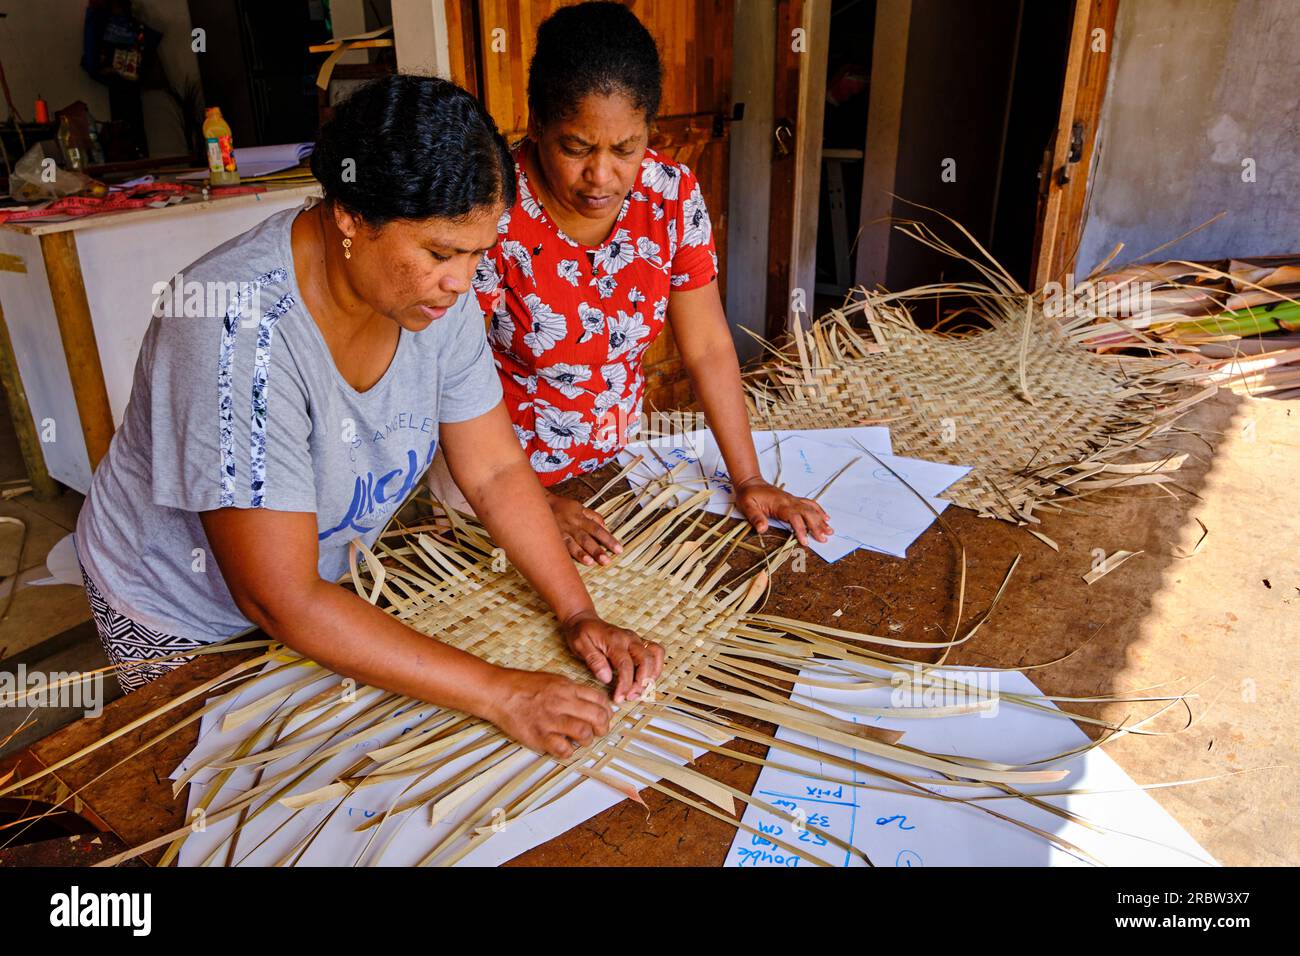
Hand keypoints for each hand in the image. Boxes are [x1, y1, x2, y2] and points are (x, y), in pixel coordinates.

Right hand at [483, 667, 613, 758]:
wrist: (499, 693)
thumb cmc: (524, 686)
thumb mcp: (554, 680)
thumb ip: (572, 690)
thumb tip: (590, 702)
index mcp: (567, 688)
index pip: (599, 700)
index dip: (607, 711)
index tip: (605, 717)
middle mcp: (562, 702)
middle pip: (597, 717)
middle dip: (603, 727)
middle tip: (599, 732)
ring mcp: (551, 720)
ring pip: (584, 733)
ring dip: (587, 740)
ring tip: (581, 740)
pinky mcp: (540, 736)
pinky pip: (563, 749)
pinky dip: (568, 751)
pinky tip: (564, 747)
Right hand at [546, 491, 622, 566]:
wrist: (540, 503)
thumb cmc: (563, 508)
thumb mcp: (580, 507)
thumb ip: (594, 516)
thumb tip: (605, 527)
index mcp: (581, 519)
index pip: (598, 530)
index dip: (609, 540)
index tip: (619, 550)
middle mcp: (572, 526)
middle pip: (586, 539)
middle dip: (597, 550)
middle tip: (607, 561)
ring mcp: (561, 533)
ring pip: (571, 544)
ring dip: (580, 554)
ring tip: (590, 563)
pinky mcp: (551, 538)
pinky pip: (559, 547)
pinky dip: (564, 555)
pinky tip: (567, 565)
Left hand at [561, 609, 663, 704]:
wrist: (584, 619)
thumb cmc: (581, 633)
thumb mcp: (580, 645)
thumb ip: (594, 660)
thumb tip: (607, 678)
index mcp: (614, 639)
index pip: (625, 664)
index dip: (625, 684)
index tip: (619, 698)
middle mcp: (629, 638)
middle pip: (646, 660)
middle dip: (641, 682)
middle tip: (630, 697)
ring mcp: (636, 639)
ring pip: (655, 655)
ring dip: (652, 676)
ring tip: (640, 691)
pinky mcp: (639, 643)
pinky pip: (655, 653)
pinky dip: (655, 668)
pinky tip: (645, 680)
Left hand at [734, 477, 832, 546]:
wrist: (750, 482)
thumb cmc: (748, 495)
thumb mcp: (747, 506)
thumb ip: (755, 517)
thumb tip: (762, 529)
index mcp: (779, 504)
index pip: (794, 517)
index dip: (801, 529)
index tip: (805, 542)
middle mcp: (789, 501)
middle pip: (807, 513)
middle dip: (816, 526)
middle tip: (824, 539)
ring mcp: (792, 500)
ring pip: (811, 509)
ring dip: (820, 520)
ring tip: (830, 531)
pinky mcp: (793, 500)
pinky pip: (809, 504)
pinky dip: (819, 510)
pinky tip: (825, 518)